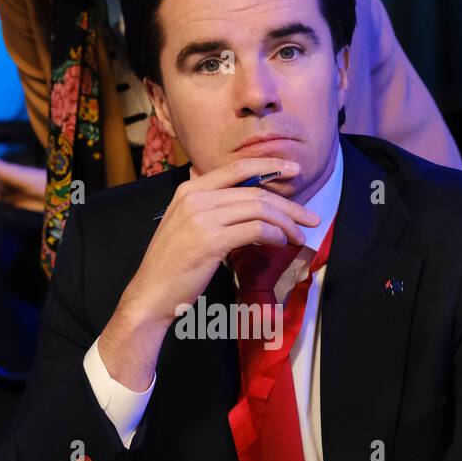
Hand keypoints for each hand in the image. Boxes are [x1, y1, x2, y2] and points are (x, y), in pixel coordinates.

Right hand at [97, 158, 316, 389]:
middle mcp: (195, 196)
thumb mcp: (188, 226)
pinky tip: (281, 243)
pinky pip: (255, 229)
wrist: (151, 293)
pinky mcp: (211, 239)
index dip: (270, 166)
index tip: (293, 170)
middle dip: (289, 204)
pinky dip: (274, 235)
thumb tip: (251, 205)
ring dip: (286, 223)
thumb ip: (213, 209)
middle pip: (254, 192)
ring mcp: (202, 217)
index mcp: (189, 189)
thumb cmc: (173, 265)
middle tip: (310, 217)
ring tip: (299, 236)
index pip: (238, 168)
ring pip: (259, 209)